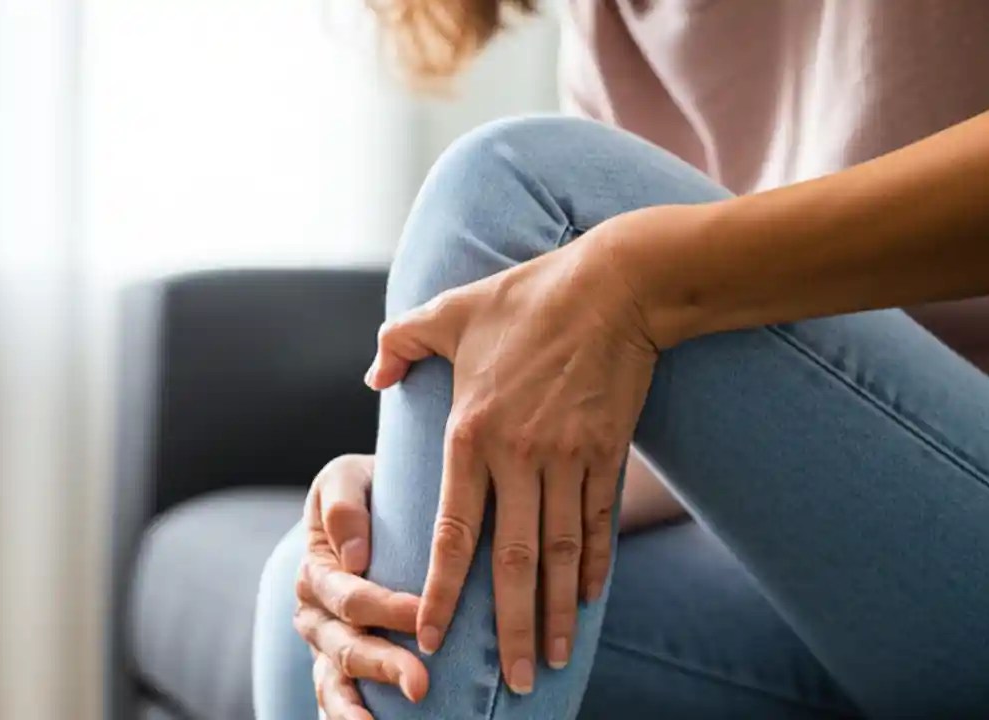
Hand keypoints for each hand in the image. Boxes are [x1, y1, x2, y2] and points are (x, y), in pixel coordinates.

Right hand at [292, 454, 428, 718]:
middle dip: (381, 664)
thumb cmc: (369, 488)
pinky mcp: (337, 668)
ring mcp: (323, 645)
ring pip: (333, 682)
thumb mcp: (348, 476)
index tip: (422, 613)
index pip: (347, 594)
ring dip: (355, 709)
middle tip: (420, 683)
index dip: (384, 606)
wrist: (375, 504)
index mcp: (315, 568)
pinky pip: (334, 699)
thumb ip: (343, 503)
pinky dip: (344, 717)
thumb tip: (354, 556)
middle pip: (343, 645)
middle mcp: (313, 613)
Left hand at [365, 209, 663, 692]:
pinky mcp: (607, 454)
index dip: (441, 589)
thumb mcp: (451, 310)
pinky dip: (593, 568)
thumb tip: (374, 377)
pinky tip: (587, 603)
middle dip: (508, 628)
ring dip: (555, 614)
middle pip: (513, 562)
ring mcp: (568, 459)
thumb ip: (400, 343)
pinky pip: (598, 525)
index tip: (431, 635)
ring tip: (549, 660)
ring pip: (560, 555)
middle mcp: (519, 457)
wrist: (615, 285)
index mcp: (471, 432)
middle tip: (508, 681)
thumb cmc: (527, 297)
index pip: (452, 530)